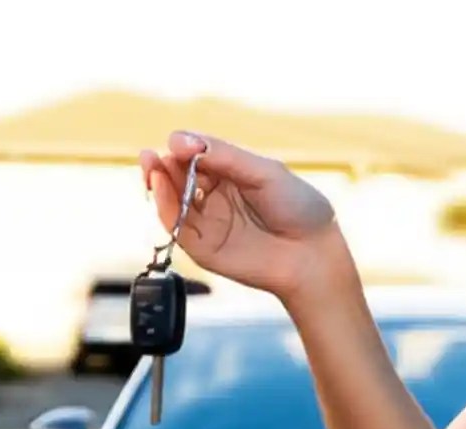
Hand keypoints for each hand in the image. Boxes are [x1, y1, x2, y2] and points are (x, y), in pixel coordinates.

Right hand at [139, 131, 345, 303]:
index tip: (178, 142)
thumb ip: (224, 156)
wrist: (313, 254)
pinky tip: (161, 187)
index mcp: (230, 173)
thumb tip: (177, 138)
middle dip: (164, 163)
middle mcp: (213, 195)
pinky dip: (164, 205)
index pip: (195, 155)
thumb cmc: (298, 208)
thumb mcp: (264, 172)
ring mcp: (206, 221)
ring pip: (171, 199)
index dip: (183, 147)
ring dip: (158, 181)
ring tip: (152, 165)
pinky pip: (176, 226)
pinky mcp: (202, 248)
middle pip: (177, 175)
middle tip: (155, 156)